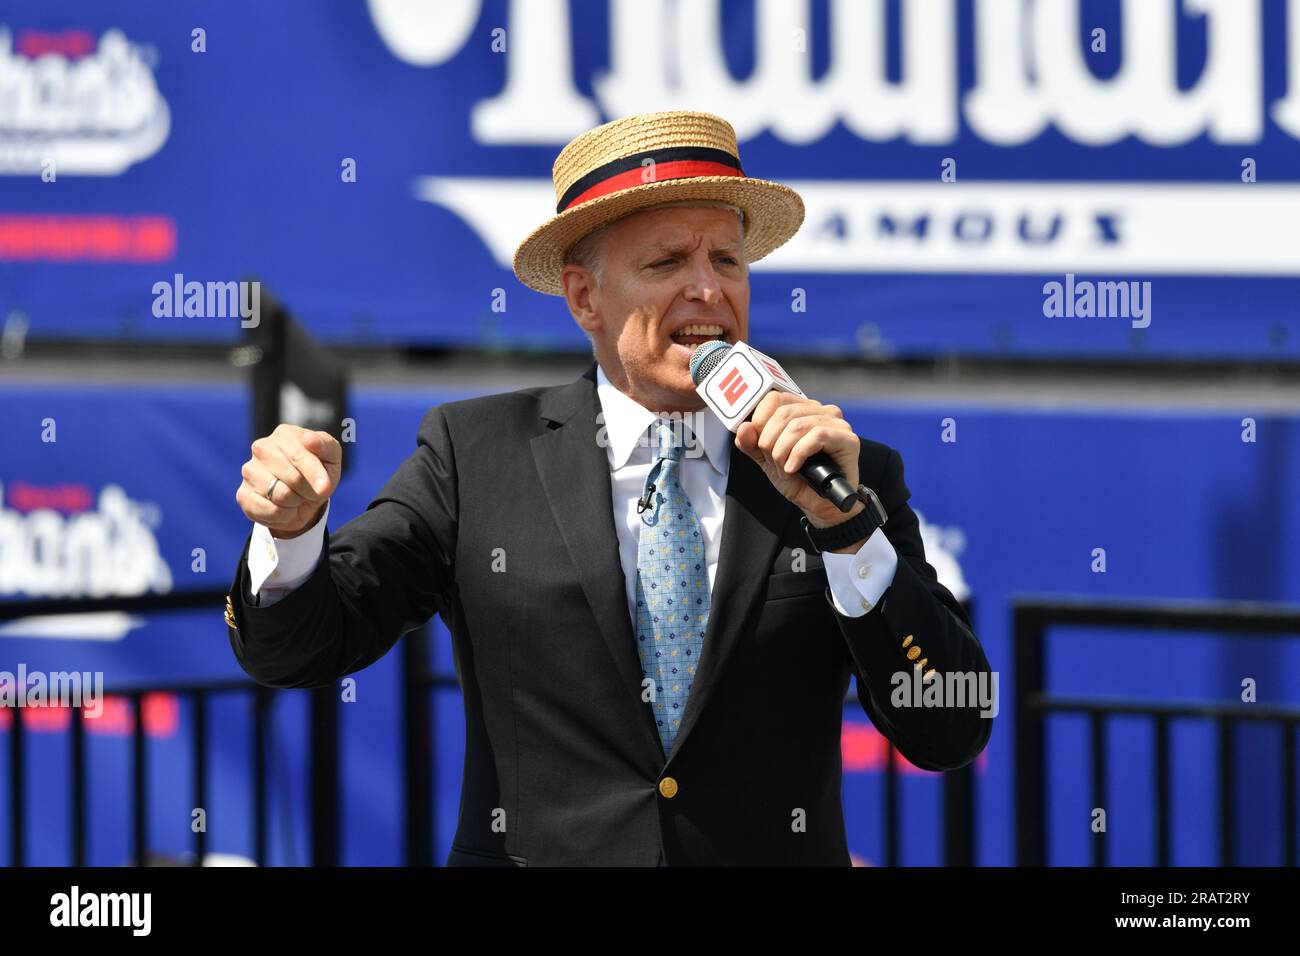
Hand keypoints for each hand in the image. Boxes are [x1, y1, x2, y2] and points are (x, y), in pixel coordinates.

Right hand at [235, 425, 341, 537]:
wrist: (304, 500)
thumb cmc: (317, 474)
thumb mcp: (331, 458)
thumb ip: (326, 446)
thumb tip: (310, 440)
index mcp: (285, 434)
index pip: (299, 456)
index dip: (315, 475)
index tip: (325, 487)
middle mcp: (262, 448)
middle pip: (293, 478)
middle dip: (308, 490)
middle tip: (310, 490)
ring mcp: (249, 471)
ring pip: (281, 496)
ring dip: (296, 502)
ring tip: (296, 496)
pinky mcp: (243, 494)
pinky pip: (271, 511)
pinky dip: (285, 515)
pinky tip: (284, 507)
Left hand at [734, 392, 865, 530]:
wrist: (820, 506)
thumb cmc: (798, 480)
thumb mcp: (767, 460)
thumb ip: (752, 444)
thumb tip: (743, 428)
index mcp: (801, 409)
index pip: (774, 398)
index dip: (759, 421)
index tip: (758, 445)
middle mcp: (820, 410)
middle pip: (783, 413)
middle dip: (770, 442)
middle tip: (773, 463)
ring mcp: (836, 423)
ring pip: (798, 426)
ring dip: (783, 452)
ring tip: (785, 470)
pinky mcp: (848, 439)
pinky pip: (817, 436)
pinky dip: (798, 454)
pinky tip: (793, 469)